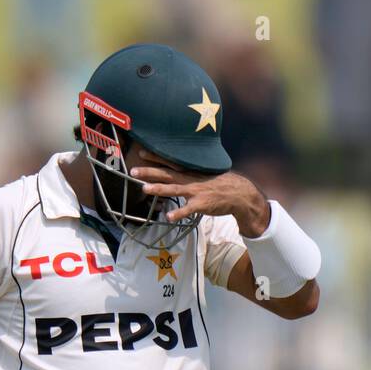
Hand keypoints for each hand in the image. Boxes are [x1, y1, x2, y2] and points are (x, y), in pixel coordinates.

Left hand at [131, 166, 270, 236]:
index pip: (169, 162)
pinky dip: (178, 213)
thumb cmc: (218, 185)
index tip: (141, 152)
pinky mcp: (201, 204)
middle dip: (149, 172)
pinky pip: (187, 209)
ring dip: (158, 189)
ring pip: (173, 189)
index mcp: (189, 172)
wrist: (238, 194)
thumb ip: (188, 174)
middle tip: (133, 170)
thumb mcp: (202, 175)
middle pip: (166, 174)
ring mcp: (195, 191)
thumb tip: (176, 172)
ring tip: (144, 189)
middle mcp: (189, 179)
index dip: (155, 157)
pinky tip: (168, 217)